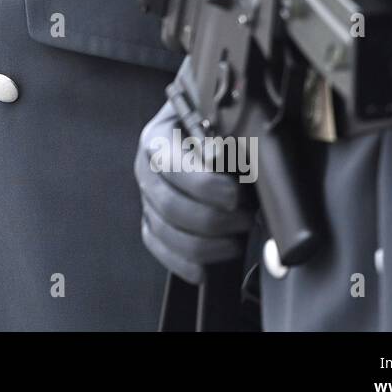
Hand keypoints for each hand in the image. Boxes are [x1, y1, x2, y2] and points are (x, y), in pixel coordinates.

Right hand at [134, 93, 255, 285]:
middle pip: (168, 204)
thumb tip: (242, 164)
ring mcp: (146, 196)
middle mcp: (146, 168)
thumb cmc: (215, 125)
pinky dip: (180, 262)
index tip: (234, 195)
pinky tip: (202, 270)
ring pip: (163, 230)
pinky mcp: (151, 220)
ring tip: (234, 241)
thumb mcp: (221, 121)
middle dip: (211, 219)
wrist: (206, 129)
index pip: (171, 165)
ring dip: (203, 244)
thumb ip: (228, 138)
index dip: (203, 185)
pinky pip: (157, 246)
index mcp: (158, 137)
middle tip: (244, 219)